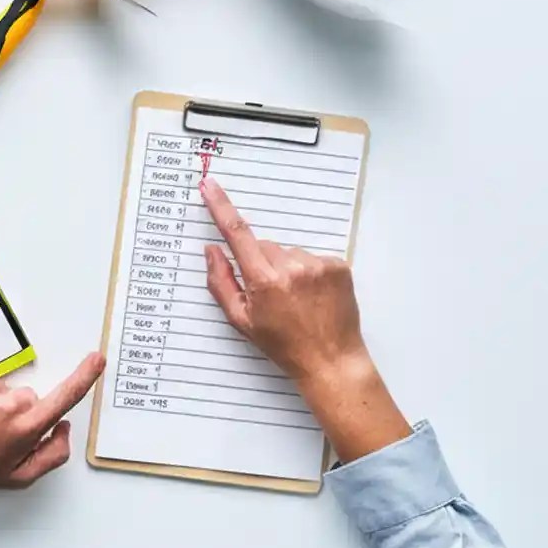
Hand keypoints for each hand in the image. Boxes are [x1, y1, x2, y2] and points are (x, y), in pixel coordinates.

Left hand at [0, 353, 105, 536]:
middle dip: (16, 413)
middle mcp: (8, 403)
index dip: (84, 377)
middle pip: (28, 398)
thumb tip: (63, 426)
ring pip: (1, 389)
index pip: (64, 397)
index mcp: (25, 429)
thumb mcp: (17, 478)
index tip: (97, 359)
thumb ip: (53, 455)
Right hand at [198, 176, 365, 383]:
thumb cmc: (284, 345)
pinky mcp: (337, 265)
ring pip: (287, 252)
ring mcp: (317, 264)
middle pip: (263, 246)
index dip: (220, 207)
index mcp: (264, 281)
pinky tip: (311, 295)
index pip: (237, 234)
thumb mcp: (242, 321)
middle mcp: (292, 267)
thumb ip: (221, 282)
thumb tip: (212, 250)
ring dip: (285, 267)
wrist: (331, 360)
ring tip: (295, 299)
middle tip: (270, 295)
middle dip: (260, 263)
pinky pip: (311, 257)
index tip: (210, 186)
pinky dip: (307, 271)